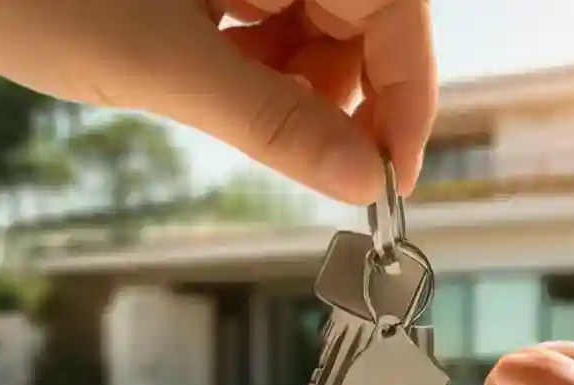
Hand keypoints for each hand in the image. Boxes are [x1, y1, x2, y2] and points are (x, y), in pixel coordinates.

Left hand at [0, 0, 436, 203]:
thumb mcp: (165, 65)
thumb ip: (274, 123)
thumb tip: (363, 179)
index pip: (396, 12)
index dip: (409, 94)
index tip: (392, 174)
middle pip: (365, 23)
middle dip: (349, 97)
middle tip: (323, 161)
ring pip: (320, 31)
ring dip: (301, 88)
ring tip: (242, 110)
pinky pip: (274, 26)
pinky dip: (263, 70)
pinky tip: (223, 86)